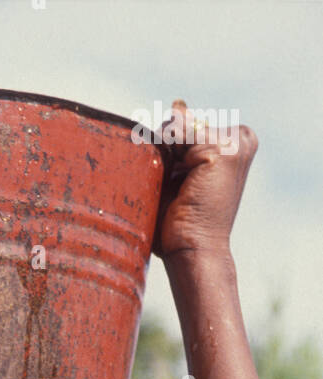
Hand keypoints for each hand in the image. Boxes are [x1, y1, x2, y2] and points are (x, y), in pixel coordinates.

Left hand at [152, 99, 257, 260]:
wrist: (193, 249)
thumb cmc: (182, 221)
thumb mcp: (177, 172)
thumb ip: (177, 138)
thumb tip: (178, 103)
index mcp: (235, 140)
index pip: (185, 123)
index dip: (167, 148)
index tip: (178, 181)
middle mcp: (240, 137)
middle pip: (180, 121)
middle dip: (164, 149)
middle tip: (179, 188)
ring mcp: (235, 141)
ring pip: (176, 126)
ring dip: (163, 154)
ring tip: (181, 189)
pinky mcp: (225, 150)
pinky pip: (176, 133)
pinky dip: (165, 154)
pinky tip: (182, 183)